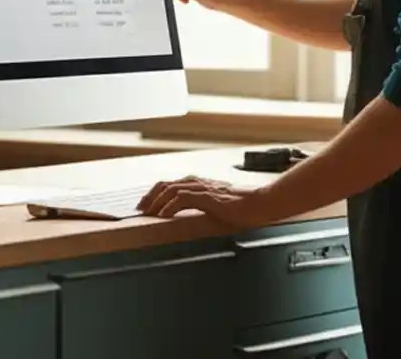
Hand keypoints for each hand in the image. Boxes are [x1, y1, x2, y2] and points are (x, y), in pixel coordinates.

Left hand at [136, 175, 267, 227]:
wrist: (260, 203)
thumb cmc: (243, 207)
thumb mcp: (216, 205)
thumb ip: (202, 206)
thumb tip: (189, 217)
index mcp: (198, 184)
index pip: (169, 185)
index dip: (154, 194)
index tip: (145, 206)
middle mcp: (197, 183)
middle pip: (165, 185)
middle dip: (149, 197)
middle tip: (140, 210)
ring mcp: (203, 188)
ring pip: (171, 190)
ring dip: (156, 202)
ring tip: (148, 213)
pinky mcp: (208, 197)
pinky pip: (183, 199)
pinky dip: (170, 207)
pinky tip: (164, 215)